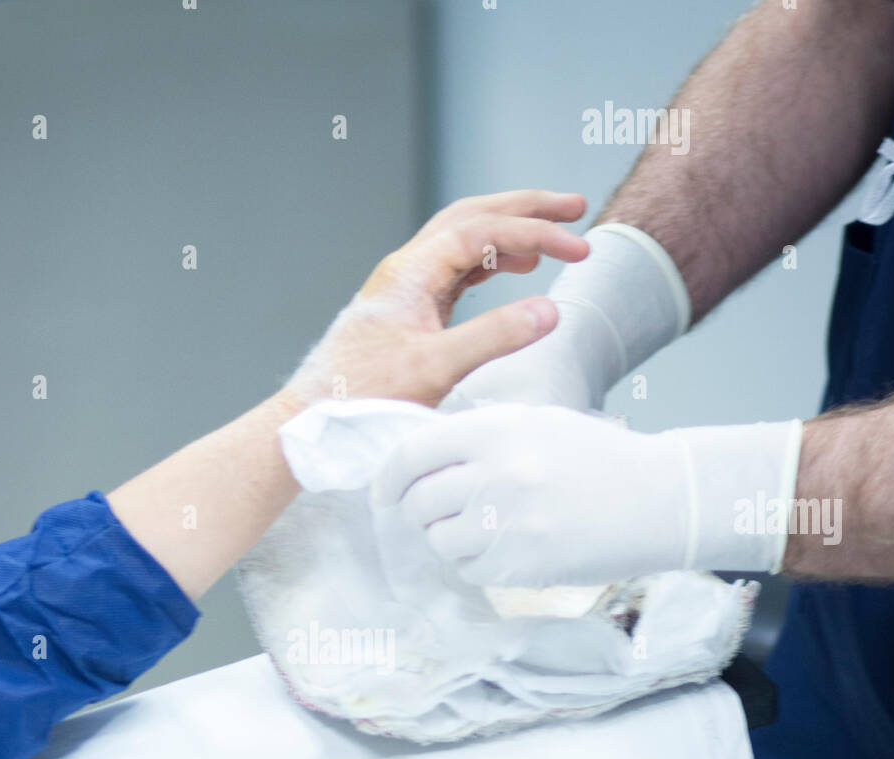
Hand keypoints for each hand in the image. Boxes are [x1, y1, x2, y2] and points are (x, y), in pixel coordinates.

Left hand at [287, 190, 588, 409]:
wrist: (316, 415)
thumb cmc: (365, 395)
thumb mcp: (436, 368)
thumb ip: (494, 337)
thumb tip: (549, 311)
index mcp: (411, 272)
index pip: (482, 231)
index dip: (533, 233)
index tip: (576, 248)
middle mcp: (407, 270)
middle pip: (472, 216)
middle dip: (525, 208)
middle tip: (574, 208)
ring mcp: (407, 288)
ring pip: (463, 239)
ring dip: (509, 232)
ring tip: (552, 237)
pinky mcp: (409, 311)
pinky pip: (457, 270)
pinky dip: (491, 261)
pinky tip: (513, 270)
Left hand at [377, 403, 803, 587]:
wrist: (657, 497)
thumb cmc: (595, 458)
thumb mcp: (536, 424)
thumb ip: (477, 438)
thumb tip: (415, 463)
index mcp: (496, 430)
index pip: (412, 454)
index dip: (390, 478)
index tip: (386, 494)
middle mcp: (496, 473)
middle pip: (419, 503)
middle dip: (420, 513)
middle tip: (438, 516)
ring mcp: (507, 522)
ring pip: (440, 541)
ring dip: (450, 540)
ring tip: (484, 530)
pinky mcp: (521, 564)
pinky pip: (471, 569)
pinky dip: (478, 564)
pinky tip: (508, 548)